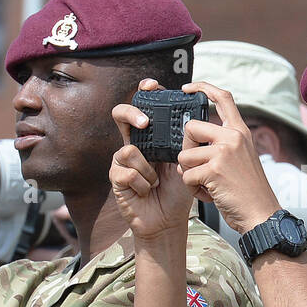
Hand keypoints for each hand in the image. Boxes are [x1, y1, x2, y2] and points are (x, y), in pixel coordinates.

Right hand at [109, 80, 198, 240]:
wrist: (169, 220)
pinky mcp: (116, 176)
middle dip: (131, 113)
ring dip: (147, 168)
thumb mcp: (186, 163)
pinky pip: (125, 170)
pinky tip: (147, 191)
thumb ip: (186, 142)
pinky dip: (141, 182)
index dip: (145, 93)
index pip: (146, 108)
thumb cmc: (177, 190)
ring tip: (156, 182)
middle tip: (145, 122)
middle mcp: (136, 144)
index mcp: (153, 138)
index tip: (151, 85)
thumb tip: (190, 119)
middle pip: (121, 115)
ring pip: (128, 148)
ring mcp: (123, 160)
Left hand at [176, 81, 281, 234]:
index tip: (186, 88)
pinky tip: (210, 195)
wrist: (261, 214)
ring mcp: (224, 152)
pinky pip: (187, 176)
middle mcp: (233, 137)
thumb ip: (223, 144)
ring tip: (208, 185)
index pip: (222, 97)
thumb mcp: (242, 158)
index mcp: (240, 132)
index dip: (202, 87)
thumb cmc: (248, 191)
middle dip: (186, 150)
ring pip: (184, 156)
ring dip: (190, 175)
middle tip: (197, 167)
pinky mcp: (214, 170)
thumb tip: (192, 139)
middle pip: (191, 128)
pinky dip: (194, 190)